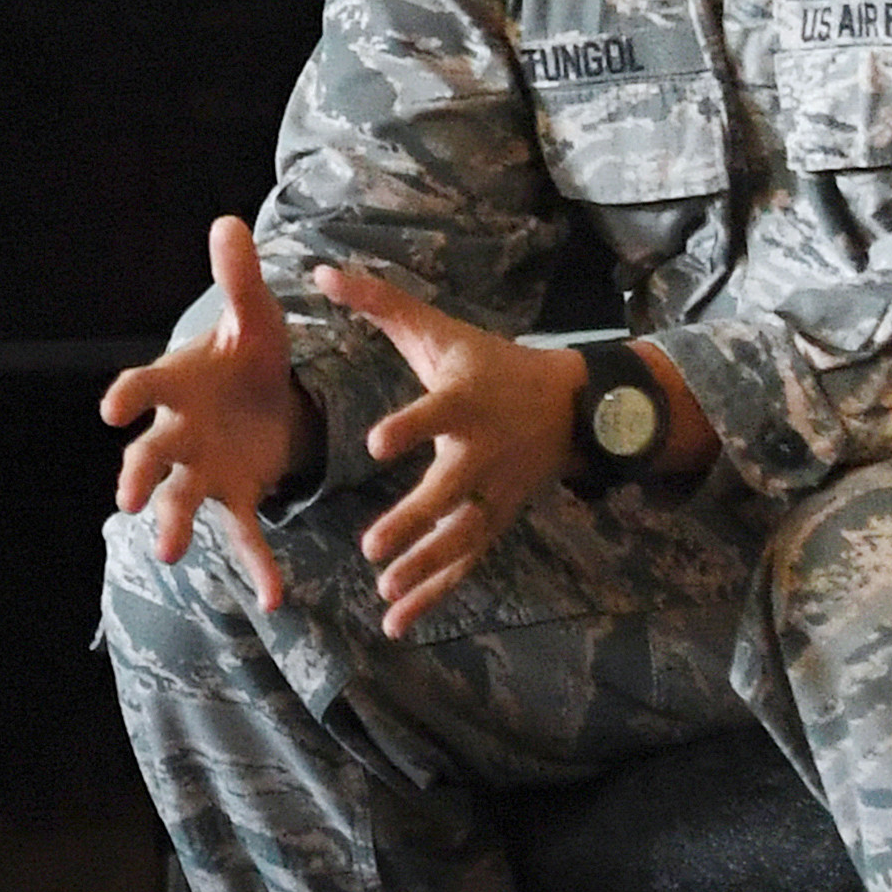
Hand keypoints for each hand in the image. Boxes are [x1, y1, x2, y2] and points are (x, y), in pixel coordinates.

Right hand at [105, 216, 319, 613]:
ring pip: (181, 500)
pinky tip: (275, 599)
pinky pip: (244, 535)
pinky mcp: (235, 497)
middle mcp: (178, 433)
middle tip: (128, 497)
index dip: (129, 396)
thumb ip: (241, 280)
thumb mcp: (256, 318)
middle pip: (151, 455)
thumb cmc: (248, 356)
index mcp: (177, 385)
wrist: (268, 401)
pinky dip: (257, 568)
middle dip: (140, 475)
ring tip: (170, 552)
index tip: (113, 407)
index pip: (146, 387)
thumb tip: (230, 222)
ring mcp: (202, 471)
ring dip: (174, 524)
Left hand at [314, 265, 584, 635]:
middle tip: (372, 548)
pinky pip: (464, 563)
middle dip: (414, 522)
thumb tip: (319, 270)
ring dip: (424, 569)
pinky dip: (435, 593)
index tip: (376, 441)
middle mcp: (482, 452)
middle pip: (449, 492)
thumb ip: (379, 303)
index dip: (409, 427)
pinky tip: (397, 621)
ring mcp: (494, 493)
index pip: (435, 413)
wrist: (571, 405)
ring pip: (459, 538)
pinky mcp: (496, 522)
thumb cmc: (488, 364)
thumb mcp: (438, 331)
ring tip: (384, 592)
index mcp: (464, 401)